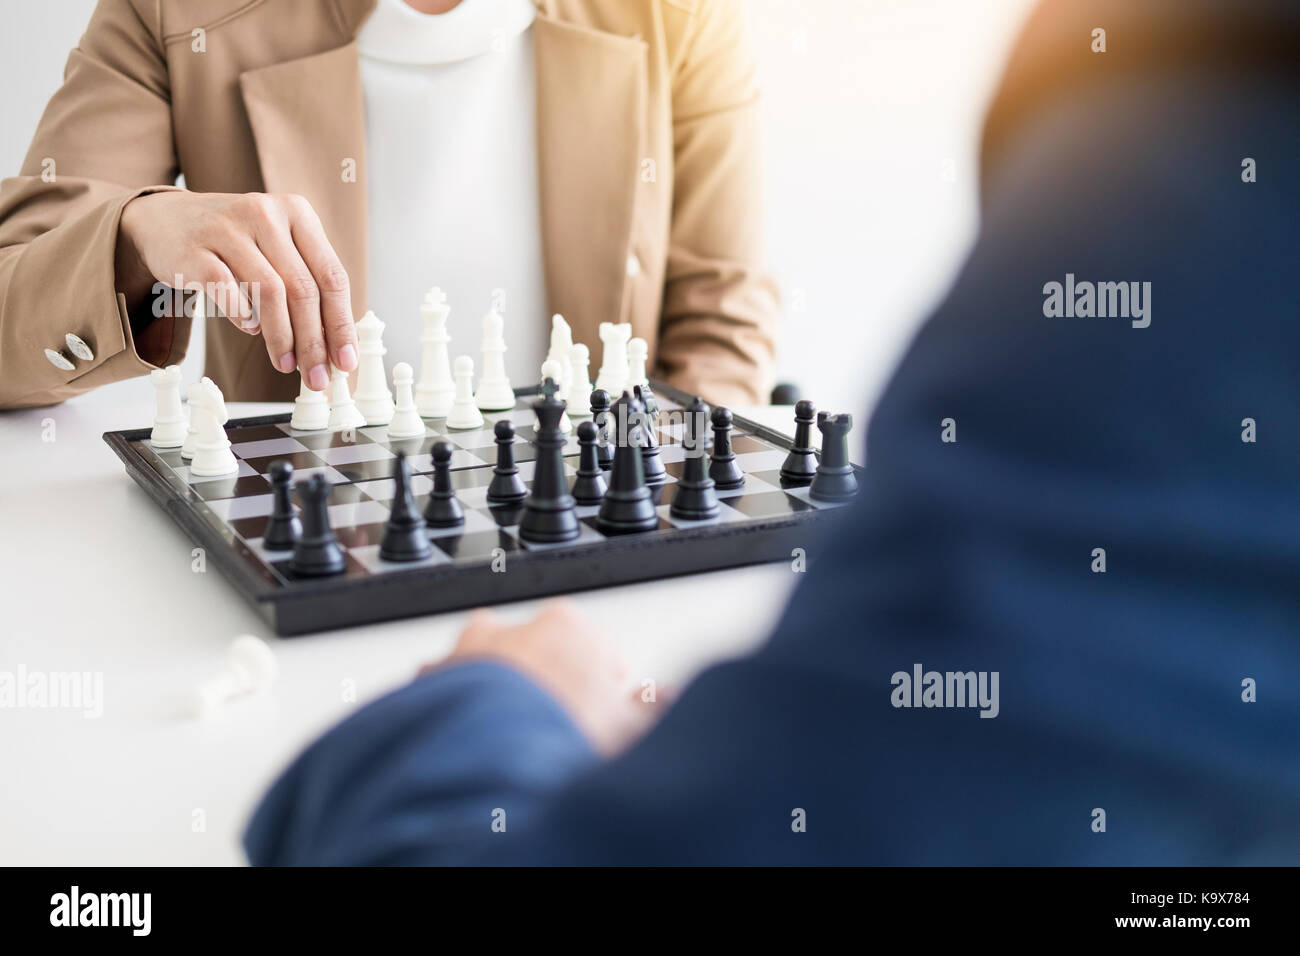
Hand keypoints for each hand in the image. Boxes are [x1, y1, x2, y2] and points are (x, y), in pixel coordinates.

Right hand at [117, 191, 356, 388]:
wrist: (166, 220)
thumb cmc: (235, 243)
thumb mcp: (278, 247)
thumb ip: (307, 284)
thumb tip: (334, 346)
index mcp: (297, 212)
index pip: (332, 276)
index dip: (341, 324)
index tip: (346, 361)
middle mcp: (266, 214)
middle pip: (303, 289)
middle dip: (314, 341)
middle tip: (317, 376)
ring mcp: (227, 229)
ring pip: (270, 292)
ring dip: (282, 337)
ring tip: (286, 364)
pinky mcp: (194, 249)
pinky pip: (227, 290)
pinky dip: (244, 316)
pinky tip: (251, 329)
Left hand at [431, 602, 665, 753]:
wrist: (479, 756)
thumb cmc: (554, 733)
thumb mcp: (627, 729)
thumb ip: (649, 709)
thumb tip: (663, 701)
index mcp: (569, 628)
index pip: (599, 653)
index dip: (606, 693)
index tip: (604, 719)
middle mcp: (515, 628)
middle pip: (543, 656)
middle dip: (551, 685)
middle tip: (558, 732)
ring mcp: (469, 650)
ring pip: (492, 667)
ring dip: (501, 692)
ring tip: (512, 738)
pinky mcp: (429, 678)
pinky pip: (449, 690)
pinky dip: (459, 709)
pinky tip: (472, 740)